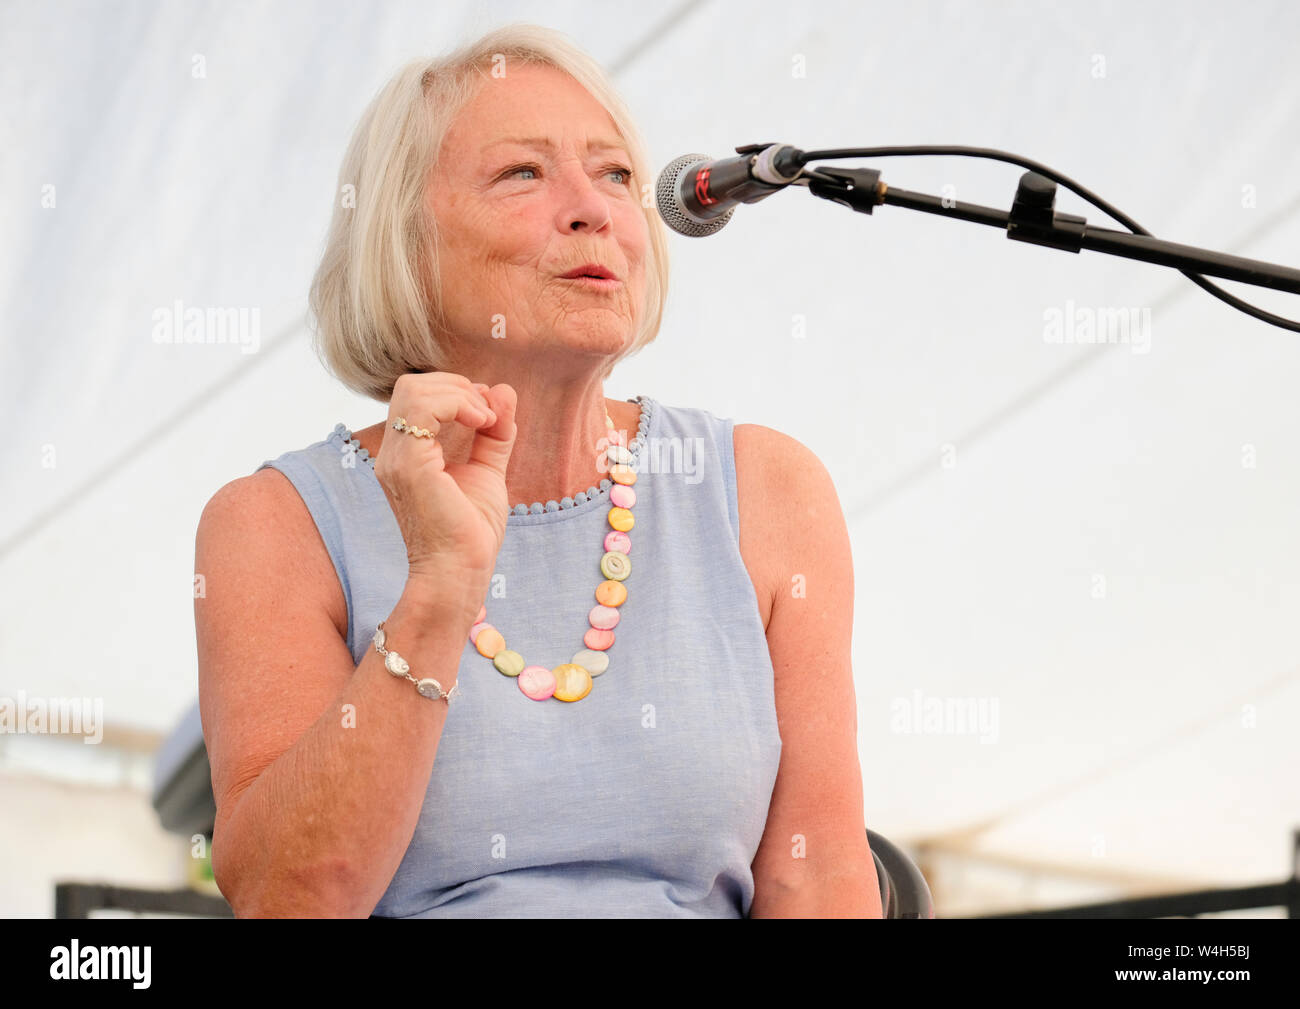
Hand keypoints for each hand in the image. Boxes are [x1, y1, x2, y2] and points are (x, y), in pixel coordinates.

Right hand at [374, 372, 517, 603]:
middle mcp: (394, 453)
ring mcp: (397, 458)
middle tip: (488, 414)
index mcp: (407, 453)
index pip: (418, 395)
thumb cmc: (470, 532)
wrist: (460, 572)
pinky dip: (458, 404)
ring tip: (486, 420)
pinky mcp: (409, 465)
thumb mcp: (487, 471)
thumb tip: (503, 391)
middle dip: (457, 386)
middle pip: (411, 385)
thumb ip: (494, 433)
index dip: (456, 391)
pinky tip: (483, 423)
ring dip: (460, 394)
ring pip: (413, 389)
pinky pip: (424, 408)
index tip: (488, 414)